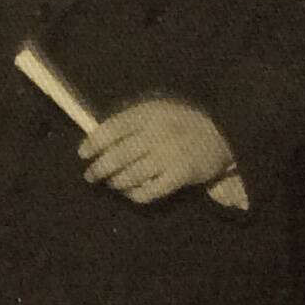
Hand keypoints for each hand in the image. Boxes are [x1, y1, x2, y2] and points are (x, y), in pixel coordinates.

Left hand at [79, 98, 233, 204]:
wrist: (221, 133)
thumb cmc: (180, 121)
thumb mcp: (155, 109)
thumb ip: (129, 121)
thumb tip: (96, 136)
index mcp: (147, 114)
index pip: (111, 129)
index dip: (93, 143)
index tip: (83, 154)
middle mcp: (156, 134)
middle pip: (117, 156)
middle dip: (98, 169)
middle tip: (90, 176)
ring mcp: (169, 156)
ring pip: (131, 176)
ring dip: (115, 182)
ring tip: (110, 183)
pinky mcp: (181, 176)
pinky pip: (150, 192)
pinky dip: (135, 195)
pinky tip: (130, 193)